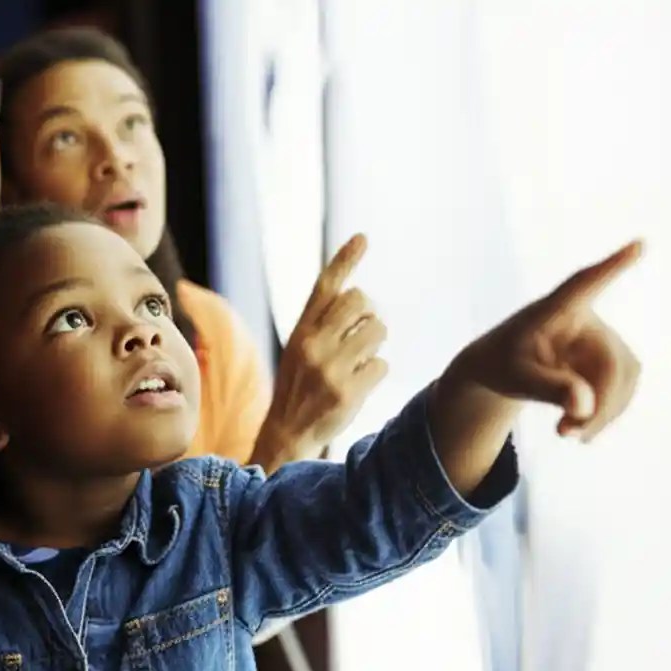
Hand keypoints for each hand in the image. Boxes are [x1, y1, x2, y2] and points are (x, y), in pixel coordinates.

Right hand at [257, 235, 387, 465]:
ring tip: (357, 363)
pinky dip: (375, 374)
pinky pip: (382, 364)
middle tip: (360, 336)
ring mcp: (330, 369)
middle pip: (361, 302)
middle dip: (369, 315)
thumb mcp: (299, 349)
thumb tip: (358, 295)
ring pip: (378, 330)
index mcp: (300, 331)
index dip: (345, 259)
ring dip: (375, 345)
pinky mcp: (348, 393)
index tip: (363, 238)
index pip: (325, 287)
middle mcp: (312, 345)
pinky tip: (358, 385)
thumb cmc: (299, 385)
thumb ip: (322, 322)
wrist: (287, 432)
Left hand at [450, 240, 642, 441]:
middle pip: (612, 362)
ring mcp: (600, 337)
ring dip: (603, 413)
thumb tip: (585, 408)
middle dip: (600, 404)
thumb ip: (547, 388)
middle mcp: (586, 316)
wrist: (499, 367)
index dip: (613, 267)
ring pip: (622, 379)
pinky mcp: (606, 358)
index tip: (638, 243)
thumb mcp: (515, 377)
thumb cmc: (502, 362)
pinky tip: (580, 430)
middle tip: (571, 436)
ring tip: (569, 436)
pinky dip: (604, 413)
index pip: (586, 284)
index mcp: (556, 308)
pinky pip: (619, 389)